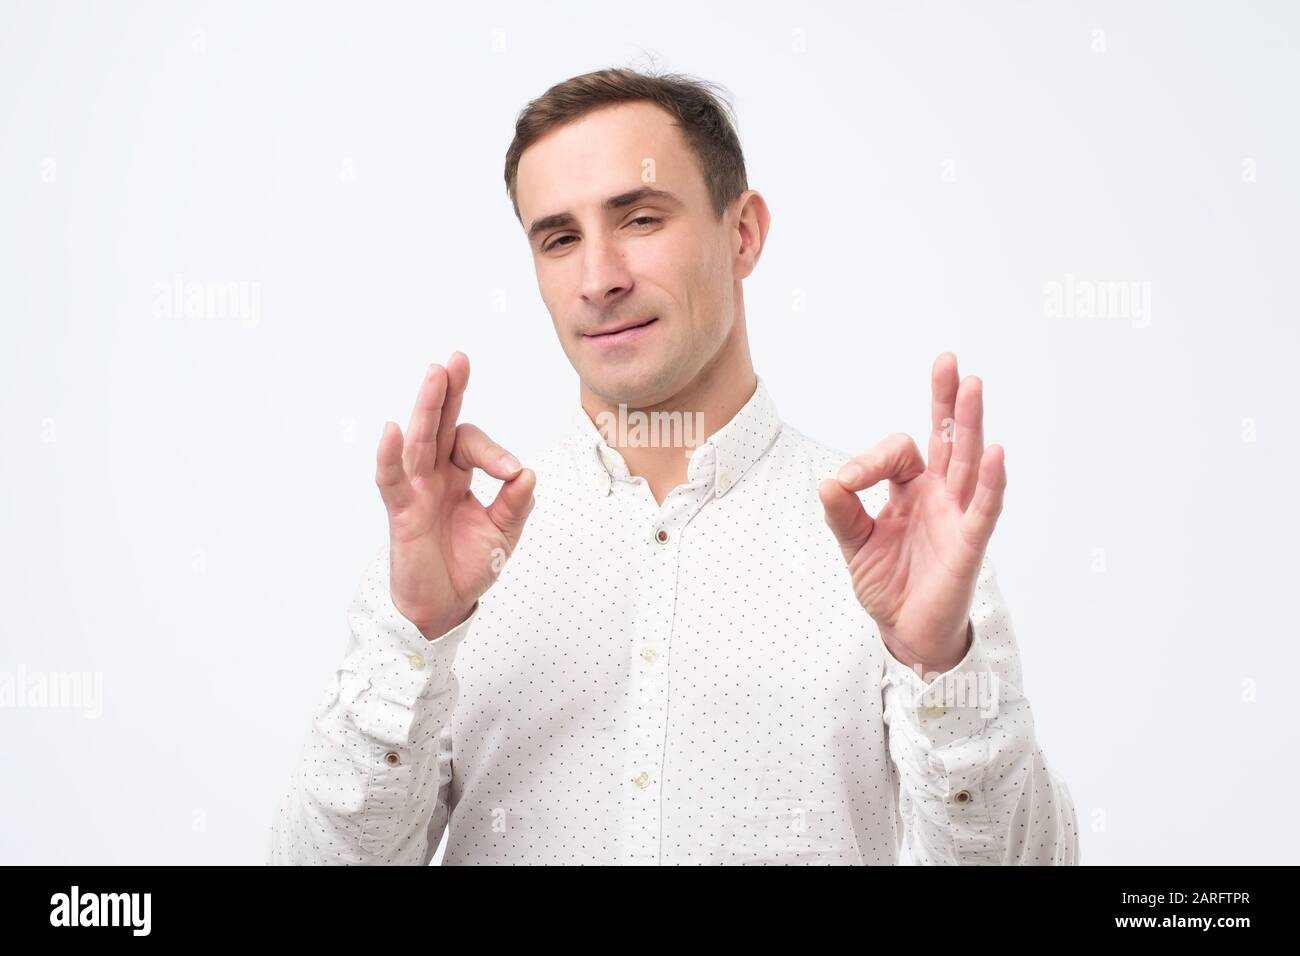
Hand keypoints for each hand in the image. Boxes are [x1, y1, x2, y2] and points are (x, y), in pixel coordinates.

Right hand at [376, 352, 535, 639]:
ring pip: (420, 441)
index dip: (495, 453)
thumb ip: (515, 504)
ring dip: (428, 407)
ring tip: (436, 374)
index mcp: (458, 474)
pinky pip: (392, 479)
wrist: (443, 606)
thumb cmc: (467, 565)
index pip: (472, 444)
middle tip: (458, 359)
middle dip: (449, 391)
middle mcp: (434, 475)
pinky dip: (390, 456)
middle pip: (441, 425)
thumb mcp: (503, 533)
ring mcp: (415, 490)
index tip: (511, 474)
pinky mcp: (401, 512)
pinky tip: (393, 430)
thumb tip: (527, 473)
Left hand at [818, 353, 1005, 674]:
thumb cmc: (887, 584)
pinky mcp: (969, 542)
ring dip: (969, 424)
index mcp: (909, 490)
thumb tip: (829, 480)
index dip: (869, 460)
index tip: (845, 483)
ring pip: (967, 462)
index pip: (897, 453)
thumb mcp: (854, 544)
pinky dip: (992, 481)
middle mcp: (938, 495)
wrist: (905, 631)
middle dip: (946, 400)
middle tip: (948, 361)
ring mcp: (957, 515)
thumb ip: (842, 513)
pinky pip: (984, 507)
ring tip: (972, 385)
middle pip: (946, 438)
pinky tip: (996, 451)